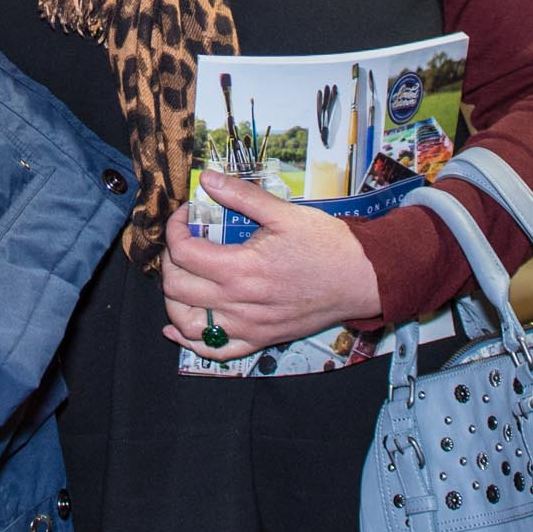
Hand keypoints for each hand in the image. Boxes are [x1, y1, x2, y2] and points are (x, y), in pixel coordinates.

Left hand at [159, 174, 382, 361]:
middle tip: (185, 242)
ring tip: (183, 276)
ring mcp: (248, 327)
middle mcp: (239, 303)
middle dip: (170, 260)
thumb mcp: (284, 213)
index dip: (175, 229)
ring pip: (187, 323)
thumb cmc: (327, 245)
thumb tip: (209, 180)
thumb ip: (242, 196)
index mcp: (241, 269)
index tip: (186, 216)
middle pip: (176, 288)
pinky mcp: (259, 340)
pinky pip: (215, 351)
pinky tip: (179, 326)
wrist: (362, 279)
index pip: (183, 253)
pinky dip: (190, 340)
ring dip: (174, 299)